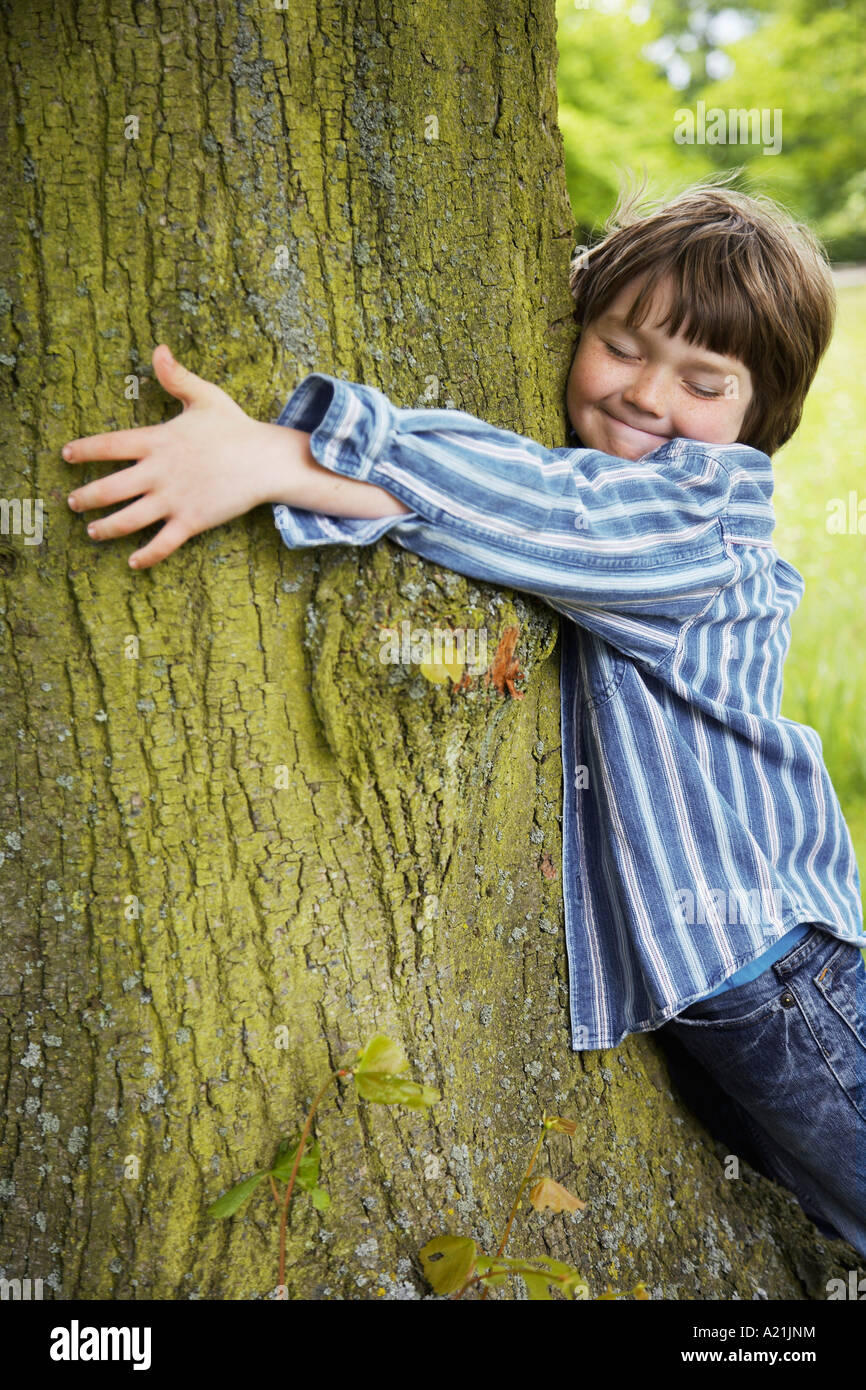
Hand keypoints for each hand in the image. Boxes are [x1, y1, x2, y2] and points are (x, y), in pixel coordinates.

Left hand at [64, 345, 282, 568]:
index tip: (66, 455)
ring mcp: (173, 499)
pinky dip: (146, 556)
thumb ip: (176, 377)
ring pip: (128, 520)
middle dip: (85, 498)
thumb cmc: (235, 427)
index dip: (84, 451)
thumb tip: (158, 349)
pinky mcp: (191, 521)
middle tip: (72, 502)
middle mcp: (158, 472)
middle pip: (109, 488)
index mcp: (157, 441)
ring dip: (105, 528)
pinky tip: (132, 563)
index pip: (109, 445)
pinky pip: (162, 543)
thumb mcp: (204, 396)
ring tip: (92, 532)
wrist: (265, 460)